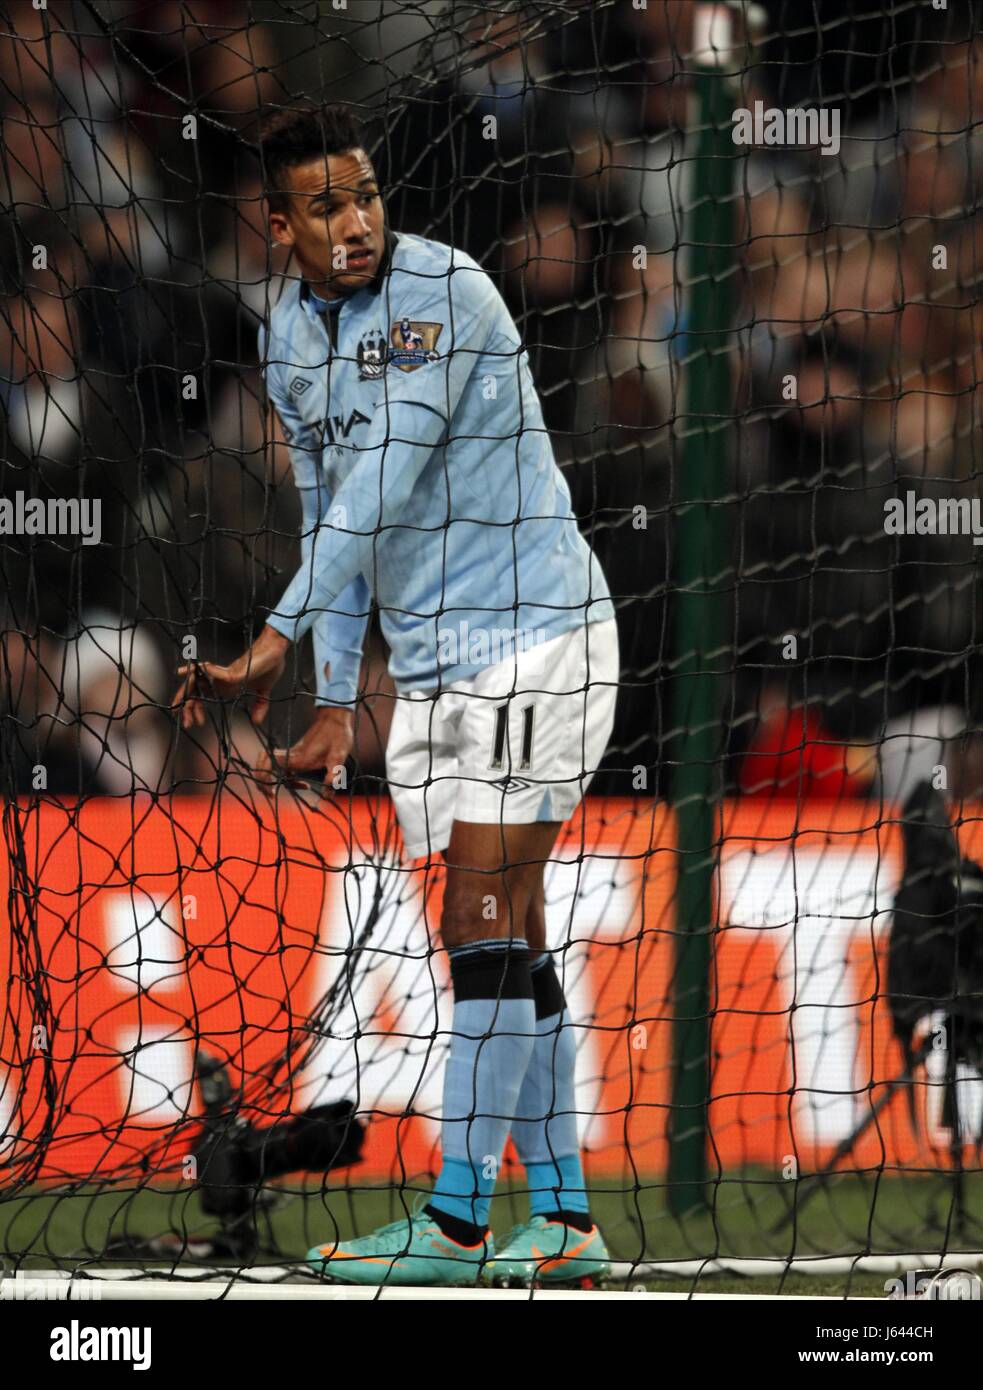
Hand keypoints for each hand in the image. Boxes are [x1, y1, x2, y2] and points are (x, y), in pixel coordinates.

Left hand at [172, 625, 290, 729]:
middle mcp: (222, 678)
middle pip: (196, 689)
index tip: (195, 723)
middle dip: (186, 705)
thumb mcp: (263, 691)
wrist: (276, 651)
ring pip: (199, 681)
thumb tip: (257, 722)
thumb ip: (259, 705)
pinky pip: (217, 673)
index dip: (196, 708)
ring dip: (189, 693)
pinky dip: (205, 673)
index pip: (204, 696)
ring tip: (182, 708)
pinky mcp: (236, 670)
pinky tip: (195, 675)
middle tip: (183, 721)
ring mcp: (227, 673)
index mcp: (226, 684)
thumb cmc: (269, 666)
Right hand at [254, 705, 353, 794]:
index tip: (272, 791)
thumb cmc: (338, 734)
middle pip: (264, 766)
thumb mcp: (339, 755)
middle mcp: (291, 755)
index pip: (269, 763)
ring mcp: (292, 755)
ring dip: (273, 780)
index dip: (264, 776)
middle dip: (263, 781)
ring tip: (287, 790)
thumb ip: (334, 773)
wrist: (336, 718)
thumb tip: (327, 795)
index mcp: (298, 757)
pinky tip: (304, 784)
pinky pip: (283, 768)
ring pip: (272, 767)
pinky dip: (287, 778)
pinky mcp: (297, 755)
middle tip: (272, 795)